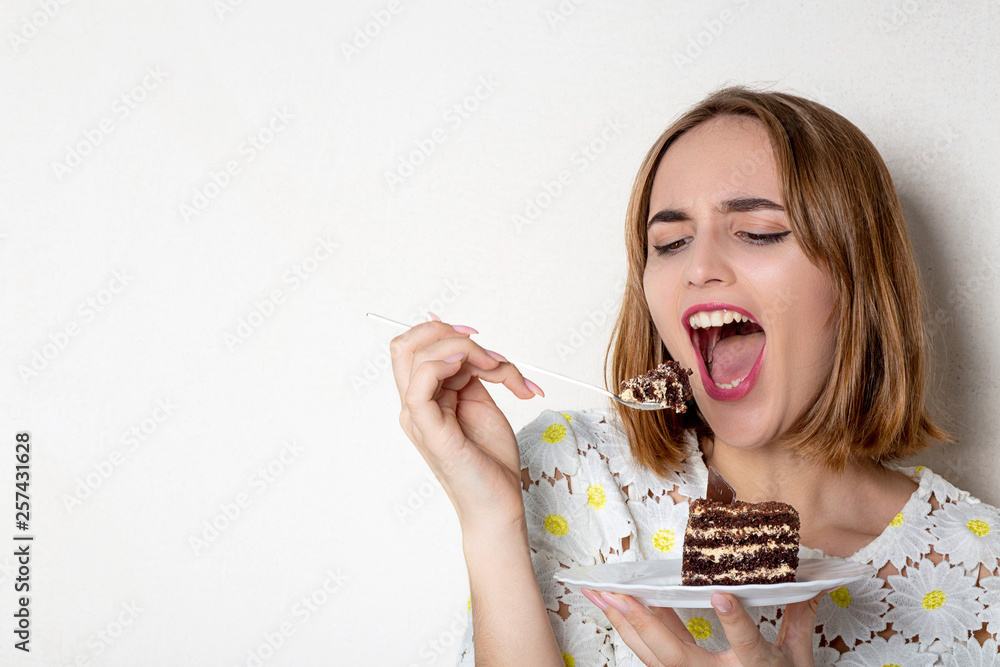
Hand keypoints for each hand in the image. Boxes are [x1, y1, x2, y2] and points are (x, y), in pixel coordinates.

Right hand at [390, 313, 542, 533]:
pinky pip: (419, 386)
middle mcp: (416, 405)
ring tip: (495, 369)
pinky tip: (466, 366)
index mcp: (426, 397)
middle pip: (407, 345)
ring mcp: (418, 417)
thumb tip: (464, 344)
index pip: (415, 347)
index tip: (480, 339)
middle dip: (450, 334)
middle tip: (488, 354)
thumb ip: (471, 373)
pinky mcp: (429, 430)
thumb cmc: (492, 461)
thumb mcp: (483, 402)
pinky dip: (441, 364)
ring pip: (417, 356)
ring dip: (463, 349)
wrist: (499, 503)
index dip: (443, 331)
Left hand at [581, 588, 823, 665]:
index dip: (734, 622)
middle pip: (675, 655)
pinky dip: (631, 629)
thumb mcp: (799, 660)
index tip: (721, 595)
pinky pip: (650, 654)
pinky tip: (614, 607)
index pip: (748, 646)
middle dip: (643, 622)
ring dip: (624, 623)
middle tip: (618, 594)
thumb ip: (799, 620)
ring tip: (599, 595)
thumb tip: (812, 585)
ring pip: (652, 655)